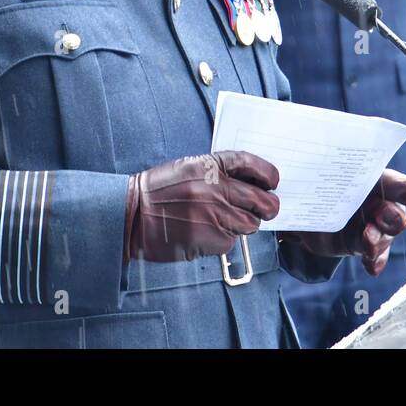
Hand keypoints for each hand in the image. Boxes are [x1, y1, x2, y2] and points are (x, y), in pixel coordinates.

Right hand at [124, 150, 279, 263]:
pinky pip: (231, 241)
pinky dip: (223, 240)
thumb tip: (249, 183)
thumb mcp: (188, 168)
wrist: (133, 215)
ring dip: (243, 225)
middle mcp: (215, 187)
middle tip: (266, 210)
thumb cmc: (159, 191)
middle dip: (268, 207)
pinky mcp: (210, 238)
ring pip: (250, 224)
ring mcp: (214, 214)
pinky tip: (207, 234)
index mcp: (210, 165)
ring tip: (225, 222)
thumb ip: (217, 172)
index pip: (251, 163)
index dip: (268, 174)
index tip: (273, 181)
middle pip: (261, 200)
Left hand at [280, 169, 405, 275]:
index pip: (394, 181)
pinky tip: (372, 267)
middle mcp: (378, 202)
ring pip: (386, 235)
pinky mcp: (365, 246)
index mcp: (371, 178)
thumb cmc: (319, 184)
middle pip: (395, 210)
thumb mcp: (316, 176)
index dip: (405, 187)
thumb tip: (290, 169)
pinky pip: (376, 256)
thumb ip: (313, 174)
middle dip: (392, 215)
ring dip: (380, 239)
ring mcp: (374, 226)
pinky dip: (376, 261)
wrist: (308, 212)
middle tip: (382, 217)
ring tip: (369, 243)